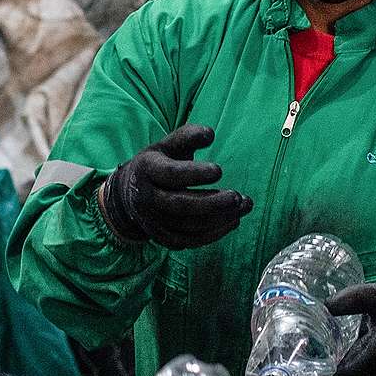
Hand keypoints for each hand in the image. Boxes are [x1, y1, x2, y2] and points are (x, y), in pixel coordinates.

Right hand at [99, 126, 252, 249]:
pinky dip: (214, 234)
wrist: (131, 193)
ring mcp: (154, 221)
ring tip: (244, 206)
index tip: (219, 170)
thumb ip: (188, 136)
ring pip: (188, 226)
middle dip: (212, 203)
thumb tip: (210, 134)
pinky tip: (233, 220)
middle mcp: (147, 198)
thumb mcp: (167, 144)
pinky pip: (191, 241)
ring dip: (220, 219)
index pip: (170, 175)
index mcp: (147, 170)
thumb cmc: (158, 162)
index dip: (194, 174)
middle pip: (180, 205)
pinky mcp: (164, 237)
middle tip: (237, 197)